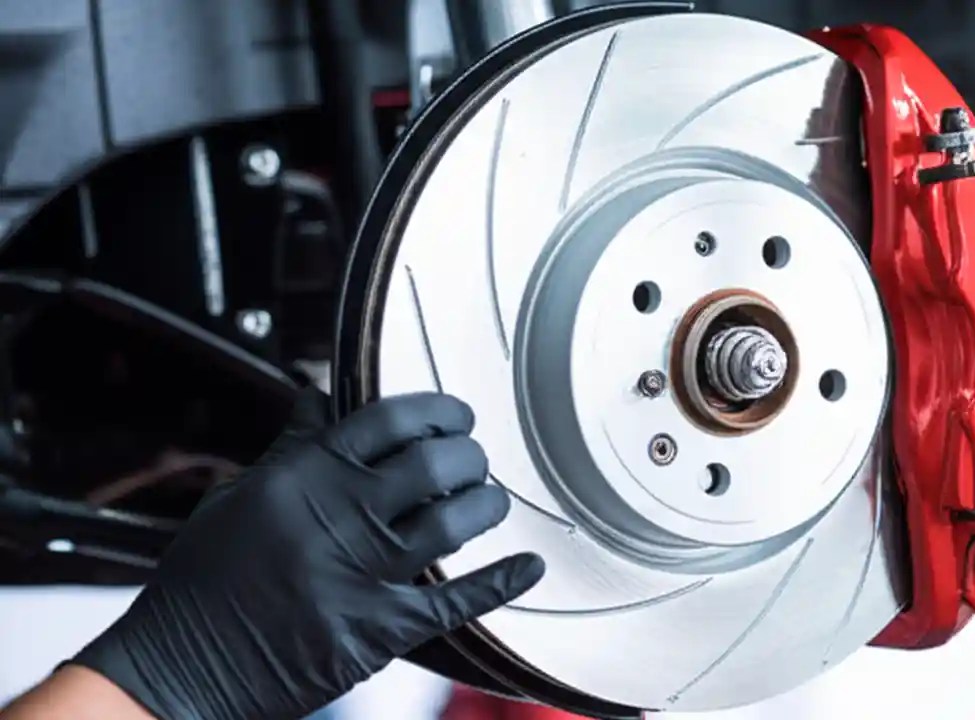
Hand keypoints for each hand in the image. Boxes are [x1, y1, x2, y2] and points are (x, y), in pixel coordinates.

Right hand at [71, 388, 543, 719]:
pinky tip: (529, 566)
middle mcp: (337, 519)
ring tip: (490, 499)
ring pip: (452, 522)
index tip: (453, 414)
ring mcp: (360, 575)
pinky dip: (499, 582)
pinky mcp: (376, 630)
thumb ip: (290, 446)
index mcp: (303, 478)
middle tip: (474, 456)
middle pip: (432, 465)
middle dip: (467, 453)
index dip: (433, 410)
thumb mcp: (237, 496)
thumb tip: (319, 394)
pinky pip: (454, 601)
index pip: (387, 422)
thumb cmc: (203, 581)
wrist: (179, 667)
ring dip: (484, 504)